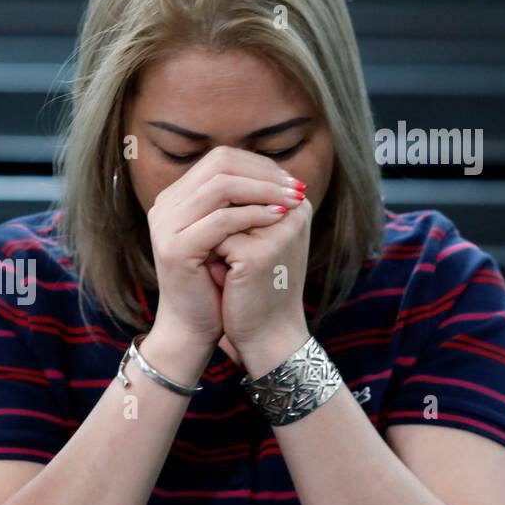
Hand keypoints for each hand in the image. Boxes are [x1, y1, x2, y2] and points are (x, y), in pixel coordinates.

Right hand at [145, 146, 306, 350]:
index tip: (291, 180)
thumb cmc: (215, 282)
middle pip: (220, 165)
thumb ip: (237, 202)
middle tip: (296, 187)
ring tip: (293, 200)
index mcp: (175, 198)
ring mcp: (165, 226)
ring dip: (264, 190)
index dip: (259, 165)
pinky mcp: (175, 249)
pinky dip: (254, 216)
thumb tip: (275, 171)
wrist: (192, 326)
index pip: (221, 159)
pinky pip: (221, 220)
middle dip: (264, 173)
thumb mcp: (227, 234)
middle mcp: (164, 206)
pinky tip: (278, 218)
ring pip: (221, 187)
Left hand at [212, 189, 313, 376]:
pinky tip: (226, 278)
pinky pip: (215, 237)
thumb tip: (207, 171)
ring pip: (221, 212)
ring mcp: (279, 231)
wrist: (268, 334)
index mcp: (297, 203)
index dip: (220, 196)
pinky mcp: (258, 253)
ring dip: (212, 234)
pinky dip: (211, 256)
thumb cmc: (257, 285)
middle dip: (215, 214)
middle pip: (232, 187)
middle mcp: (295, 210)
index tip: (222, 229)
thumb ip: (243, 205)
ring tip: (225, 263)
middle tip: (219, 247)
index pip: (246, 174)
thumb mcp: (256, 238)